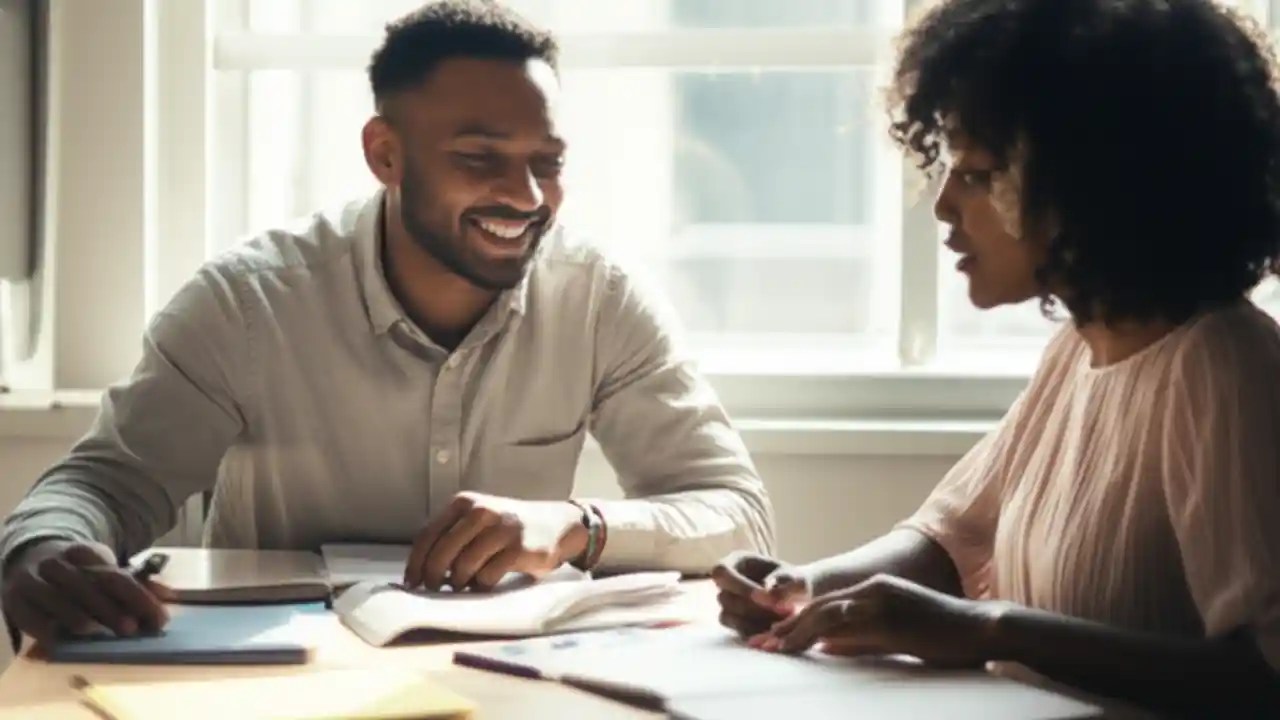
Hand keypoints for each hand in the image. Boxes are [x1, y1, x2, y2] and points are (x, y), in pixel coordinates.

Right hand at [1, 540, 171, 646]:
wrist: (30, 558)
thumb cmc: (79, 573)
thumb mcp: (105, 570)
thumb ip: (136, 584)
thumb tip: (169, 596)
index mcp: (85, 552)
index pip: (115, 575)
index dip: (138, 597)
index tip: (159, 618)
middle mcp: (57, 563)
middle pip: (87, 585)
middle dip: (110, 608)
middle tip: (130, 629)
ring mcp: (32, 580)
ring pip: (56, 598)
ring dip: (77, 616)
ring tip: (95, 632)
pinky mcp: (14, 601)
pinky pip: (29, 616)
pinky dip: (44, 628)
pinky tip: (60, 641)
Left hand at [404, 492, 586, 590]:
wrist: (557, 525)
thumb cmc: (508, 528)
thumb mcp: (478, 520)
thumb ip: (452, 535)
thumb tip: (420, 570)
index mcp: (465, 503)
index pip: (427, 535)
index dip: (416, 563)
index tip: (411, 582)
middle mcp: (481, 512)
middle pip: (442, 553)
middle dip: (434, 577)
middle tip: (436, 589)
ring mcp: (501, 529)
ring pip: (463, 566)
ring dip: (460, 583)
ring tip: (466, 584)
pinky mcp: (519, 549)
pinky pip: (487, 576)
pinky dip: (482, 585)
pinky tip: (486, 583)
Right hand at [711, 551, 810, 637]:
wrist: (799, 598)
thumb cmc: (796, 582)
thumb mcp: (797, 579)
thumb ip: (786, 584)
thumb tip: (768, 594)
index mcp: (737, 561)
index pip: (722, 572)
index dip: (740, 586)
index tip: (767, 598)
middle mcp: (727, 582)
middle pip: (724, 597)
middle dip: (752, 607)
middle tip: (781, 611)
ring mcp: (728, 603)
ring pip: (727, 616)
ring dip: (754, 621)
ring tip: (782, 620)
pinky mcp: (734, 622)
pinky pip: (736, 631)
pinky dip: (756, 632)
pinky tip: (775, 629)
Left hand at [755, 573, 997, 668]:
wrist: (980, 627)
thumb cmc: (942, 636)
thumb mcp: (894, 634)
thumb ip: (860, 638)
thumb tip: (826, 649)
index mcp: (874, 590)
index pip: (825, 605)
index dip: (796, 621)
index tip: (773, 638)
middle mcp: (873, 589)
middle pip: (819, 607)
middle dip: (788, 627)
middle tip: (762, 645)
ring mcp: (882, 598)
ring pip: (829, 614)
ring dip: (798, 632)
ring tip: (776, 648)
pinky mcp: (893, 614)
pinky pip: (853, 624)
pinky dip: (828, 634)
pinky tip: (811, 645)